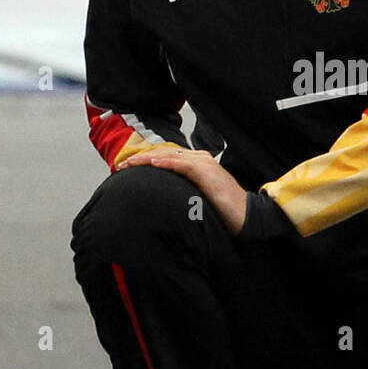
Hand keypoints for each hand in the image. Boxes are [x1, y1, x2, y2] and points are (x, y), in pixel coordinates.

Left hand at [117, 148, 248, 235]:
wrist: (246, 215)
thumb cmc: (224, 210)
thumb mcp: (198, 198)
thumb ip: (184, 192)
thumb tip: (163, 200)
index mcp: (198, 163)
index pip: (167, 157)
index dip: (146, 160)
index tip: (127, 168)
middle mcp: (200, 159)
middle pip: (164, 153)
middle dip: (141, 159)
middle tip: (121, 166)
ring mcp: (204, 163)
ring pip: (170, 156)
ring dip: (147, 159)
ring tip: (129, 164)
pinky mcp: (207, 172)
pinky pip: (182, 164)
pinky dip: (166, 163)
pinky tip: (152, 164)